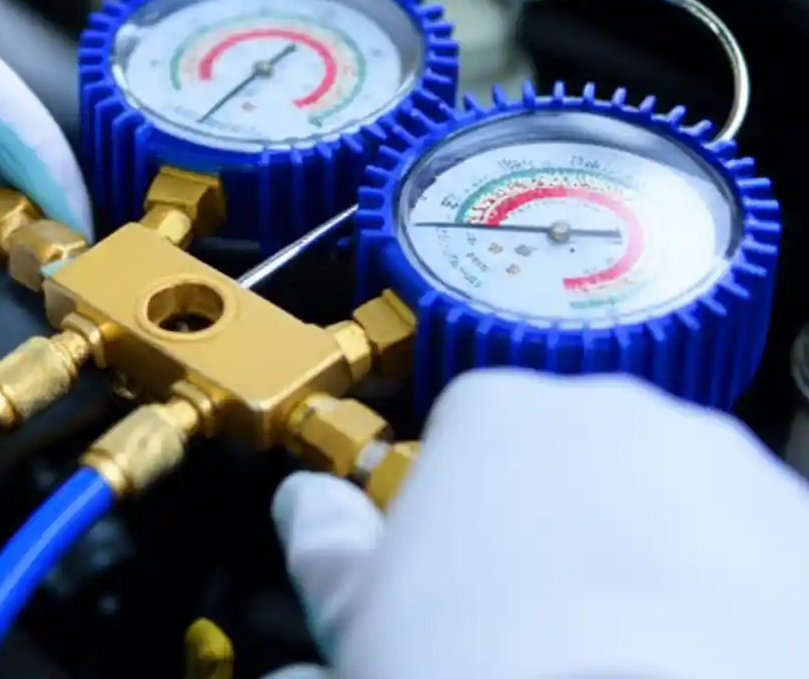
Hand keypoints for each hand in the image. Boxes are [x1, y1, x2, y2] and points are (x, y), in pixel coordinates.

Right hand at [269, 369, 808, 677]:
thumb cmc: (484, 672)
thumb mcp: (361, 613)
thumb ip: (328, 545)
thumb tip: (306, 514)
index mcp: (493, 413)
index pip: (464, 434)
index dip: (453, 509)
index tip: (451, 568)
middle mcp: (612, 413)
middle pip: (570, 456)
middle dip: (550, 520)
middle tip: (527, 620)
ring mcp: (718, 464)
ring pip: (667, 495)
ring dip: (642, 549)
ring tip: (613, 648)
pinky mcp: (795, 524)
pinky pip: (748, 543)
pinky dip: (725, 587)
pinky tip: (687, 655)